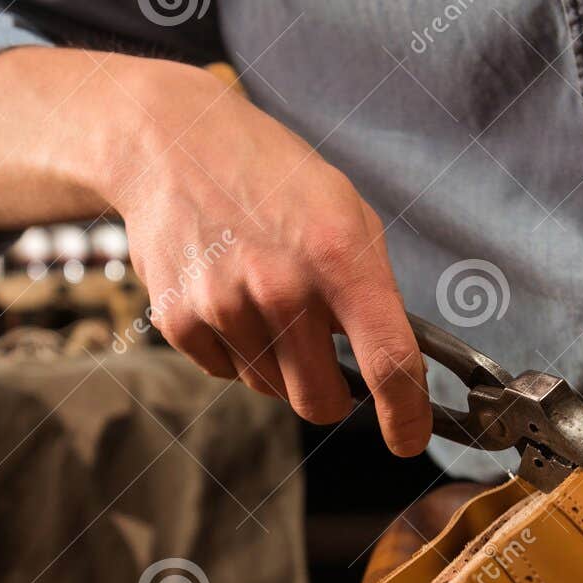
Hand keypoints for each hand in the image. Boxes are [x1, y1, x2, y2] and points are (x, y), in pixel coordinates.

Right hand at [105, 61, 431, 455]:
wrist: (173, 144)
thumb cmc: (272, 179)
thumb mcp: (345, 212)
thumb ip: (370, 288)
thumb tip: (389, 364)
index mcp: (340, 257)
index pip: (388, 362)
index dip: (406, 415)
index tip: (408, 439)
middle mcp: (283, 288)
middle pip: (320, 401)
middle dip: (332, 396)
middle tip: (328, 365)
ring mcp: (225, 307)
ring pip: (271, 389)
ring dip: (279, 365)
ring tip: (265, 299)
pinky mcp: (180, 321)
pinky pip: (226, 373)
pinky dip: (236, 351)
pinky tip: (229, 297)